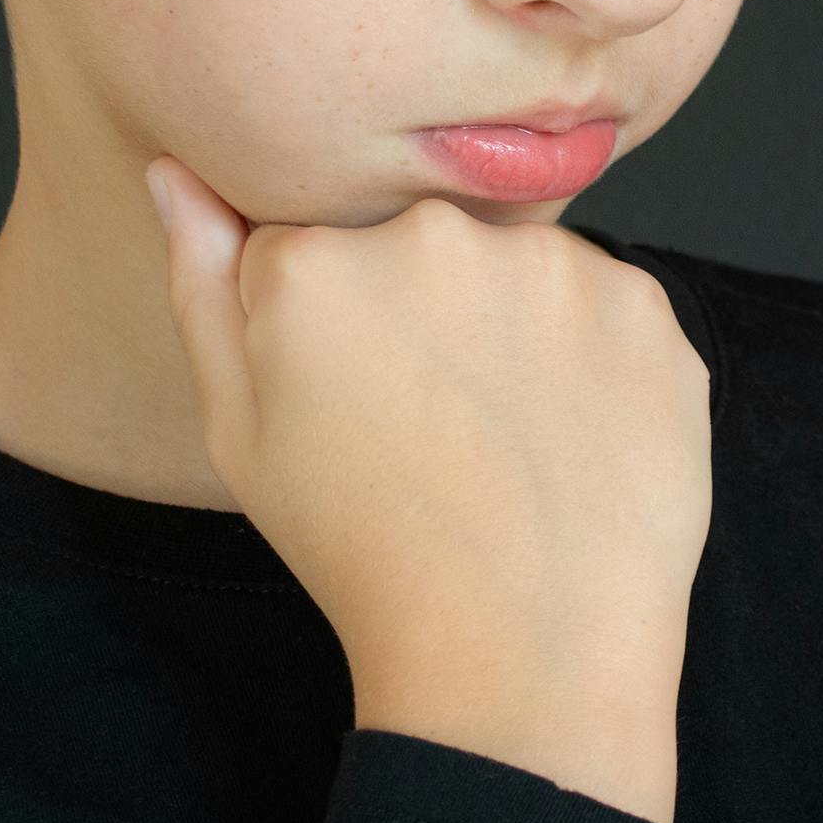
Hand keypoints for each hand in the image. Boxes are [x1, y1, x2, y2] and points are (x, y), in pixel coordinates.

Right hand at [147, 155, 710, 822]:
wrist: (523, 650)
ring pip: (519, 270)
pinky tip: (572, 439)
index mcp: (316, 260)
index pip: (313, 249)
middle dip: (424, 312)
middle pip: (421, 244)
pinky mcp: (645, 303)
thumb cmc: (365, 552)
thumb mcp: (240, 433)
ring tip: (508, 440)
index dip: (332, 330)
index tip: (355, 400)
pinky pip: (605, 306)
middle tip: (435, 428)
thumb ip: (202, 285)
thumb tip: (177, 172)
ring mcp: (553, 265)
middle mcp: (435, 235)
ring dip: (513, 326)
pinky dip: (594, 358)